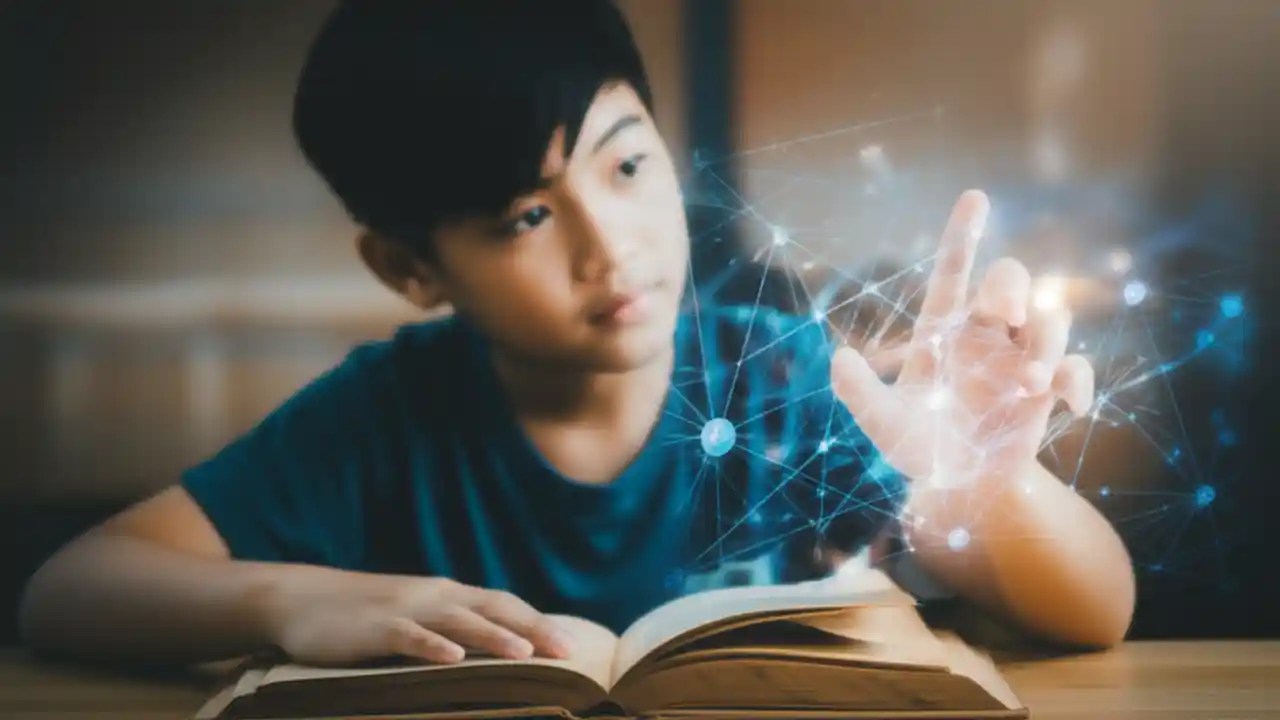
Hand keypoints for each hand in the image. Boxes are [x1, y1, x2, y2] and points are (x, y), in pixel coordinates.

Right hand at [264, 568, 573, 665]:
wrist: (300, 599)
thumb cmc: (364, 616)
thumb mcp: (415, 618)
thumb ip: (451, 631)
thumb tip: (495, 654)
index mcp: (448, 595)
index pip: (504, 604)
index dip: (538, 622)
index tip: (572, 644)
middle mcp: (435, 596)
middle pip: (493, 609)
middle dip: (533, 629)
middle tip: (567, 652)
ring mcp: (405, 609)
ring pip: (458, 621)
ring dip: (492, 637)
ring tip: (524, 654)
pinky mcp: (374, 627)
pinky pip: (408, 635)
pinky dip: (431, 646)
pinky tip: (451, 659)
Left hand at [830, 190, 1094, 486]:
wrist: (956, 486)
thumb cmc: (915, 445)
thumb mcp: (882, 422)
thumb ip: (859, 392)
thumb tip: (839, 358)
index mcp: (943, 330)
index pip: (953, 271)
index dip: (963, 234)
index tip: (975, 197)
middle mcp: (985, 335)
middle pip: (1011, 280)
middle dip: (1014, 286)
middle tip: (1010, 316)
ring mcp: (1020, 359)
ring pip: (1051, 319)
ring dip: (1047, 345)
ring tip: (1030, 385)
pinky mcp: (1048, 390)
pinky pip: (1076, 367)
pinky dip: (1079, 380)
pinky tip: (1072, 406)